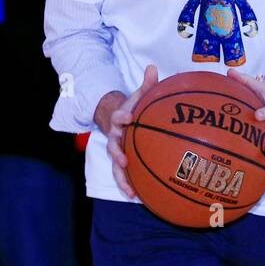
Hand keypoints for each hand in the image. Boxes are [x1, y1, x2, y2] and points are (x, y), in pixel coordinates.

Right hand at [96, 64, 159, 198]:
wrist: (120, 120)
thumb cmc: (135, 108)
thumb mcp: (140, 95)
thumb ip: (147, 84)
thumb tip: (153, 67)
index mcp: (119, 119)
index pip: (118, 117)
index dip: (121, 116)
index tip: (127, 116)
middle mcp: (115, 137)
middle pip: (112, 146)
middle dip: (116, 153)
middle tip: (123, 159)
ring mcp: (117, 151)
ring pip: (116, 167)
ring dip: (122, 178)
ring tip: (130, 190)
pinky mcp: (122, 163)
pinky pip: (124, 176)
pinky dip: (129, 186)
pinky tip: (139, 198)